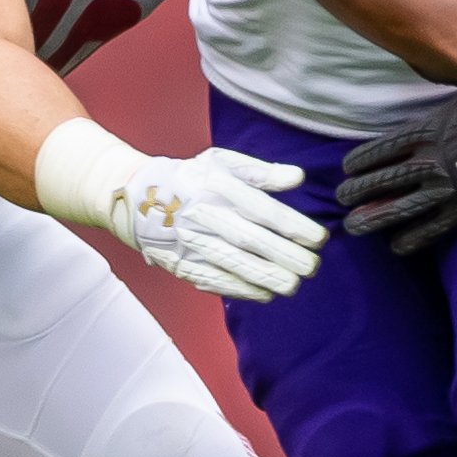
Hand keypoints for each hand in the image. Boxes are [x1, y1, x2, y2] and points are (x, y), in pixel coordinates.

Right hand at [109, 148, 327, 301]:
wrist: (138, 200)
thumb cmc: (192, 178)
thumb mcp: (222, 162)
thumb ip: (261, 172)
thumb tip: (297, 178)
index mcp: (216, 186)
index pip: (260, 208)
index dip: (291, 225)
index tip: (318, 238)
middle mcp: (203, 215)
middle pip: (248, 240)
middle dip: (283, 257)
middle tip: (312, 268)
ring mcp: (190, 243)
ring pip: (232, 264)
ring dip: (265, 278)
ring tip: (293, 286)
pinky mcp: (181, 265)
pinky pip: (214, 281)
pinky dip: (241, 290)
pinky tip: (265, 294)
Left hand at [335, 82, 456, 254]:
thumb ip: (453, 96)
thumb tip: (447, 77)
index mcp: (433, 128)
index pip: (387, 145)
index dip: (364, 158)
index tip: (347, 167)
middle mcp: (433, 159)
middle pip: (387, 178)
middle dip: (360, 189)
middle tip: (340, 199)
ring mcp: (448, 187)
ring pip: (402, 207)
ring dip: (375, 217)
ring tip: (354, 227)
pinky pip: (433, 228)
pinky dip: (414, 238)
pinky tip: (397, 246)